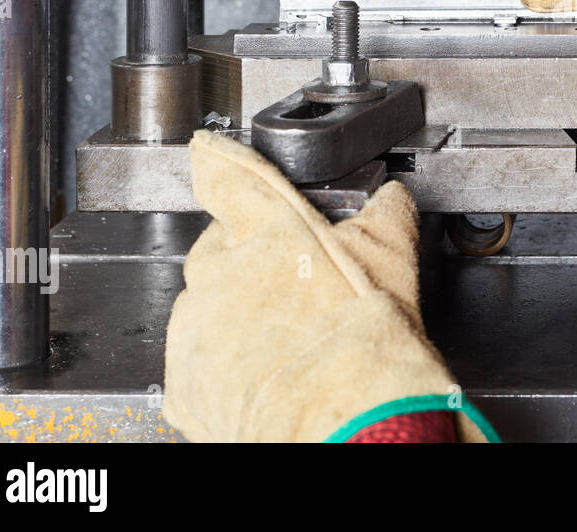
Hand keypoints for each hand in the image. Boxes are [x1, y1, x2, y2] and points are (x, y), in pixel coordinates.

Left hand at [162, 131, 495, 441]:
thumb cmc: (364, 339)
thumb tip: (391, 197)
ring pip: (202, 305)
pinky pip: (194, 363)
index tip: (208, 154)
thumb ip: (384, 215)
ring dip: (232, 313)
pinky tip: (262, 374)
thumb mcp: (391, 257)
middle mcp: (218, 271)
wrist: (343, 421)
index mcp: (265, 226)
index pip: (226, 175)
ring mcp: (195, 328)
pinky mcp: (185, 383)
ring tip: (283, 338)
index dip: (218, 162)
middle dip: (245, 257)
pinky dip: (220, 365)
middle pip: (216, 247)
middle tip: (291, 282)